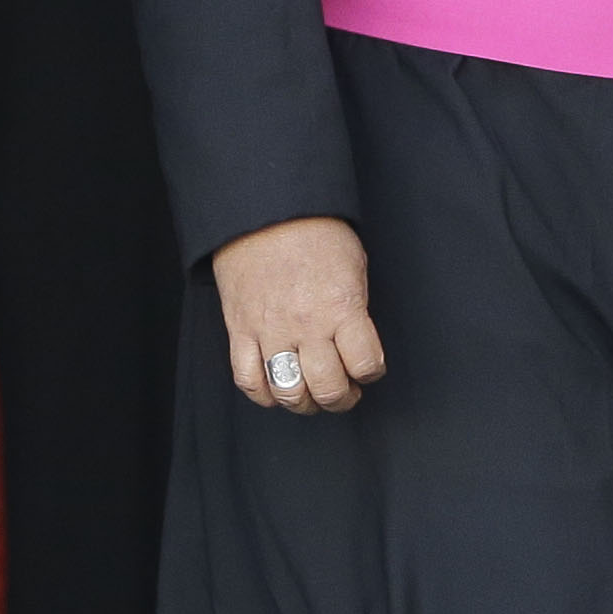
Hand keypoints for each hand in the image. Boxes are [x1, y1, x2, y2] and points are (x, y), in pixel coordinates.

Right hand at [214, 214, 385, 412]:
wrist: (264, 210)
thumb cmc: (314, 232)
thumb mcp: (354, 266)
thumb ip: (355, 309)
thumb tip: (355, 342)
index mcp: (341, 307)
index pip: (366, 364)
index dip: (372, 371)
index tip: (368, 366)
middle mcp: (307, 325)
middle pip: (328, 388)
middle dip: (342, 397)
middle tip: (344, 390)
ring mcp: (270, 330)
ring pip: (288, 392)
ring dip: (304, 403)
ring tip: (311, 395)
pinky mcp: (240, 330)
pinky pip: (248, 379)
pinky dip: (263, 394)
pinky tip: (275, 390)